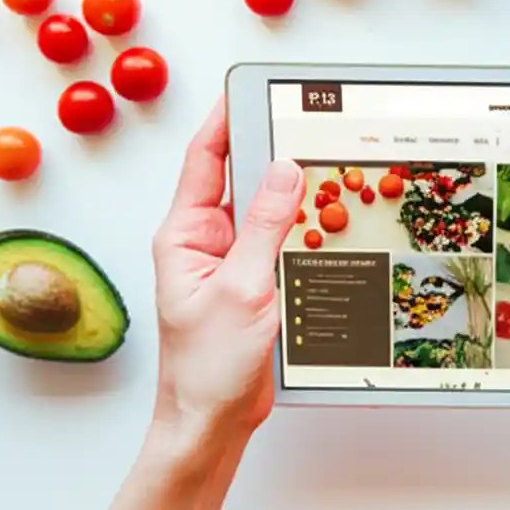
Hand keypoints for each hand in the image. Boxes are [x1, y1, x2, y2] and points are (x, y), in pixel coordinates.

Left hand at [108, 100, 304, 509]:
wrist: (210, 421)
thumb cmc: (206, 368)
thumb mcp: (242, 288)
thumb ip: (264, 226)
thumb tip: (283, 169)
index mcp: (185, 235)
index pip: (205, 160)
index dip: (226, 119)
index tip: (248, 88)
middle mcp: (204, 241)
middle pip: (239, 177)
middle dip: (268, 146)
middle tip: (301, 118)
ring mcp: (230, 262)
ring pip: (264, 209)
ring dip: (290, 190)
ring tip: (321, 163)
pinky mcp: (253, 282)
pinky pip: (278, 240)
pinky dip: (301, 227)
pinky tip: (325, 218)